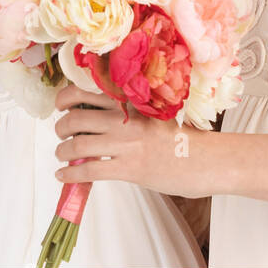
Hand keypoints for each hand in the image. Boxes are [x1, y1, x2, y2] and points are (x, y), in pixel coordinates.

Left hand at [52, 83, 207, 197]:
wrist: (207, 159)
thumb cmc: (185, 137)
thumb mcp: (156, 112)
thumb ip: (131, 111)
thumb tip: (102, 118)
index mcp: (130, 101)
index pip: (87, 92)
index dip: (65, 99)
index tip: (61, 106)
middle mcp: (124, 118)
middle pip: (75, 118)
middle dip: (60, 128)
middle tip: (61, 135)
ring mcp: (126, 143)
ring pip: (78, 144)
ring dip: (62, 151)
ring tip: (62, 156)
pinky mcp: (129, 168)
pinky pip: (90, 169)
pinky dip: (71, 173)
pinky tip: (64, 176)